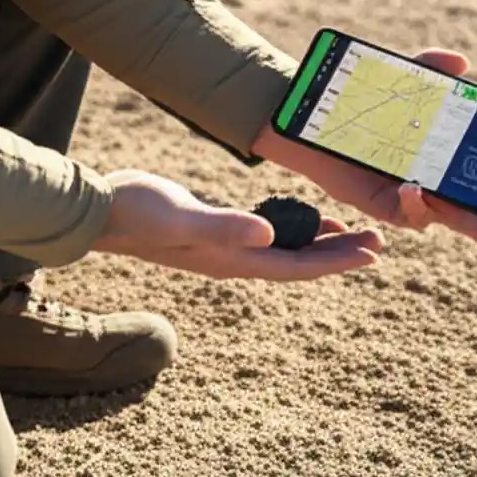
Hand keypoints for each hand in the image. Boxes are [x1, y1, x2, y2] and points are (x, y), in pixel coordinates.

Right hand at [91, 170, 382, 280]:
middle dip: (340, 255)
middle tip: (380, 243)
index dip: (335, 263)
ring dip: (323, 245)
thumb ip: (224, 227)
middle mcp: (234, 259)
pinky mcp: (216, 231)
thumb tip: (268, 236)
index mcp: (233, 260)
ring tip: (356, 235)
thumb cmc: (136, 212)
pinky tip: (307, 219)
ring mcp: (224, 247)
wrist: (97, 209)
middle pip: (300, 263)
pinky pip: (268, 236)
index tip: (373, 255)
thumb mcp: (182, 218)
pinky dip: (295, 230)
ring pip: (287, 251)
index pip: (296, 267)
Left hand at [252, 49, 476, 242]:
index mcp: (442, 156)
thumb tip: (463, 62)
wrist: (320, 112)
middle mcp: (429, 180)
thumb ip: (430, 70)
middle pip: (464, 207)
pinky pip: (404, 215)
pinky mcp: (380, 203)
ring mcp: (405, 195)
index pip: (475, 176)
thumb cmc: (368, 99)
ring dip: (453, 216)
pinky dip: (415, 205)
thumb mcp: (402, 80)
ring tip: (460, 209)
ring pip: (437, 216)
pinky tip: (414, 188)